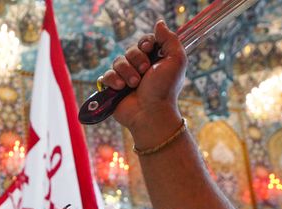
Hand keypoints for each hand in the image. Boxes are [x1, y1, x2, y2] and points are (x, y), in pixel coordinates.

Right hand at [96, 21, 186, 139]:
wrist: (150, 113)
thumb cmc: (165, 89)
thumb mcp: (175, 60)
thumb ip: (170, 39)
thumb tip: (160, 23)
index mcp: (155, 60)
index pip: (145, 41)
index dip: (144, 43)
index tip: (148, 49)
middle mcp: (140, 67)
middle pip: (130, 50)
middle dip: (136, 60)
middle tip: (145, 72)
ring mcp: (125, 77)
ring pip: (117, 61)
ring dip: (126, 72)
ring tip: (134, 84)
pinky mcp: (113, 88)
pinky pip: (106, 75)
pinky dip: (113, 80)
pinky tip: (121, 88)